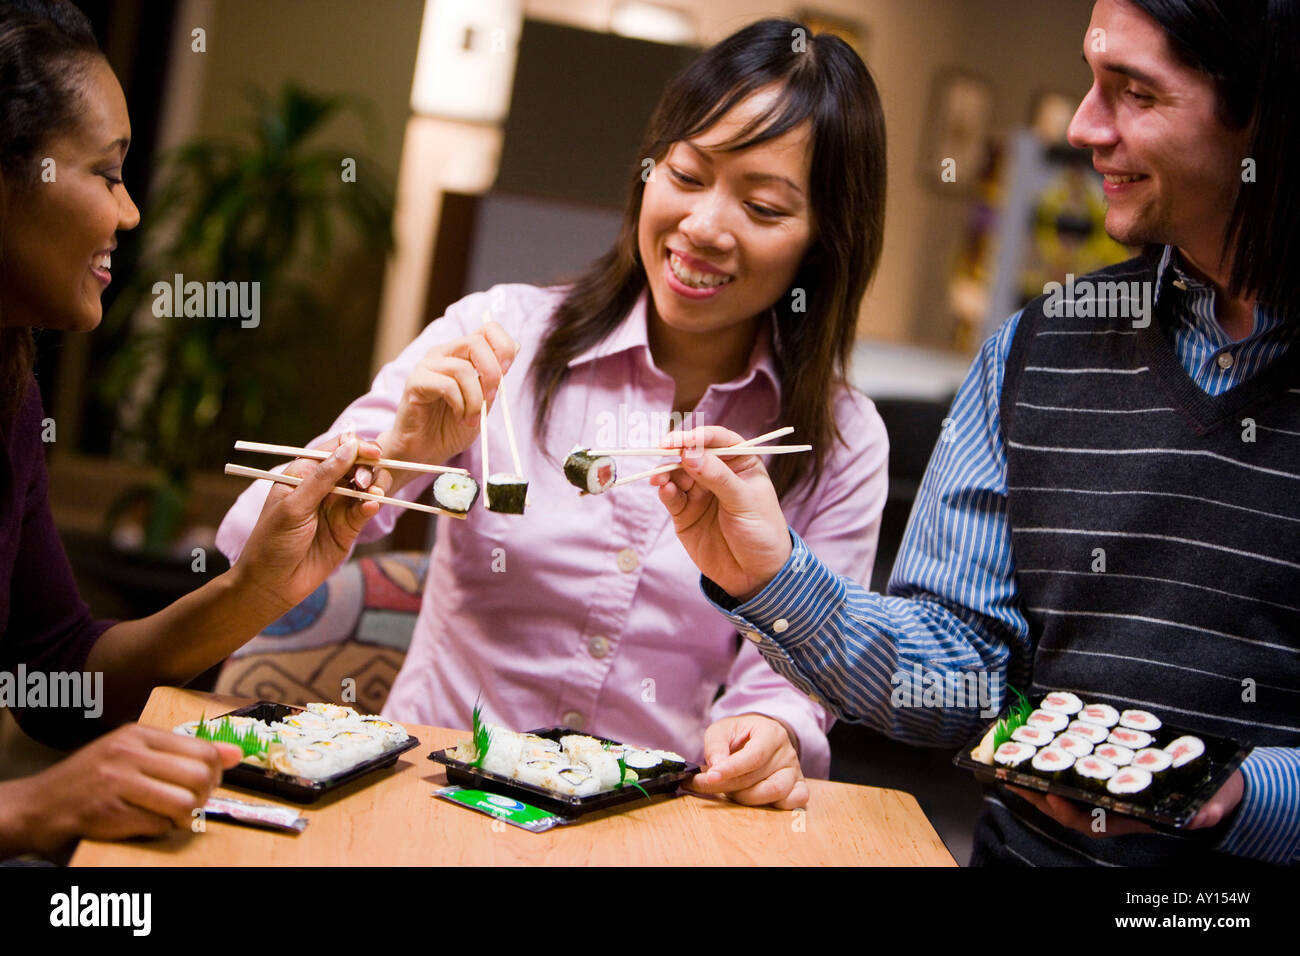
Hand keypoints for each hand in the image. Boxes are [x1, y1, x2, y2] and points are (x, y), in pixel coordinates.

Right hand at [9, 725, 240, 855]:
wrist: (37, 806)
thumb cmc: (89, 780)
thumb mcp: (131, 753)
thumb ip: (180, 752)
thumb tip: (236, 754)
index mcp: (137, 735)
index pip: (203, 748)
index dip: (217, 770)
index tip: (211, 781)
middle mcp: (128, 754)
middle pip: (200, 776)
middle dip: (205, 795)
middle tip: (192, 802)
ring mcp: (118, 783)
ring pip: (185, 802)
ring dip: (185, 816)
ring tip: (170, 816)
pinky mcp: (109, 813)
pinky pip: (159, 825)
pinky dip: (160, 830)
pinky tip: (145, 824)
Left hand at [234, 435, 380, 613]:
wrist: (272, 584)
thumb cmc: (273, 541)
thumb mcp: (294, 506)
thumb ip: (324, 477)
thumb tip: (350, 447)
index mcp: (304, 473)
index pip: (335, 449)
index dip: (355, 447)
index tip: (371, 452)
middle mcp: (323, 486)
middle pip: (355, 465)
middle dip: (366, 468)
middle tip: (365, 482)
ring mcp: (337, 507)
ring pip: (365, 487)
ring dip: (373, 486)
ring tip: (372, 496)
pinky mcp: (348, 527)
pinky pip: (365, 510)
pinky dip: (372, 505)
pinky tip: (370, 507)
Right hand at [363, 322, 516, 493]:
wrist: (426, 451)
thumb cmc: (452, 426)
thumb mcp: (483, 401)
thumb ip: (494, 379)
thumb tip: (515, 350)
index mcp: (462, 354)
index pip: (488, 329)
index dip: (503, 346)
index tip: (506, 372)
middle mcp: (443, 353)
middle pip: (476, 342)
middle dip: (492, 374)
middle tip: (490, 400)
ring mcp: (427, 366)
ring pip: (462, 368)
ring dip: (475, 399)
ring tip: (472, 418)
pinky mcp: (415, 382)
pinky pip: (446, 385)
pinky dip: (460, 405)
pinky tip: (460, 418)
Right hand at [651, 426, 791, 600]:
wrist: (756, 575)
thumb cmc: (762, 532)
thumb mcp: (745, 502)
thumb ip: (718, 477)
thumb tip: (690, 453)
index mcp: (740, 463)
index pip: (718, 439)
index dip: (698, 435)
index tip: (683, 439)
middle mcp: (717, 473)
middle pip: (691, 453)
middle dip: (676, 451)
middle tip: (663, 451)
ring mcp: (699, 492)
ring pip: (677, 473)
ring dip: (666, 471)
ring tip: (660, 478)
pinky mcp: (684, 513)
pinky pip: (671, 496)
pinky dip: (665, 491)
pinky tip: (664, 490)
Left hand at [687, 713, 808, 808]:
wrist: (760, 737)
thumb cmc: (740, 734)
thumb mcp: (722, 730)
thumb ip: (716, 745)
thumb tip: (716, 766)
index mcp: (771, 733)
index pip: (754, 756)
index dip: (731, 769)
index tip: (710, 777)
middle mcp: (787, 752)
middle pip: (760, 777)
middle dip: (728, 785)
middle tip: (704, 784)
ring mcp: (794, 771)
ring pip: (776, 792)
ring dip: (747, 797)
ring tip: (730, 790)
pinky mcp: (798, 787)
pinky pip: (794, 802)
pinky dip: (775, 806)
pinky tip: (756, 800)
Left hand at [1007, 770, 1243, 837]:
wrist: (1218, 786)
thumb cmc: (1212, 796)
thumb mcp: (1214, 802)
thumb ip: (1208, 810)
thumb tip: (1203, 816)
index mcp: (1130, 818)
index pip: (1091, 823)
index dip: (1068, 811)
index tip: (1049, 796)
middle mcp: (1113, 808)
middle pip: (1065, 807)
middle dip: (1035, 794)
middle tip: (1009, 775)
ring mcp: (1106, 792)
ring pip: (1063, 791)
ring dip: (1036, 778)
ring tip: (1011, 760)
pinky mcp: (1105, 774)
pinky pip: (1073, 773)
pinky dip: (1055, 760)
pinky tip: (1040, 742)